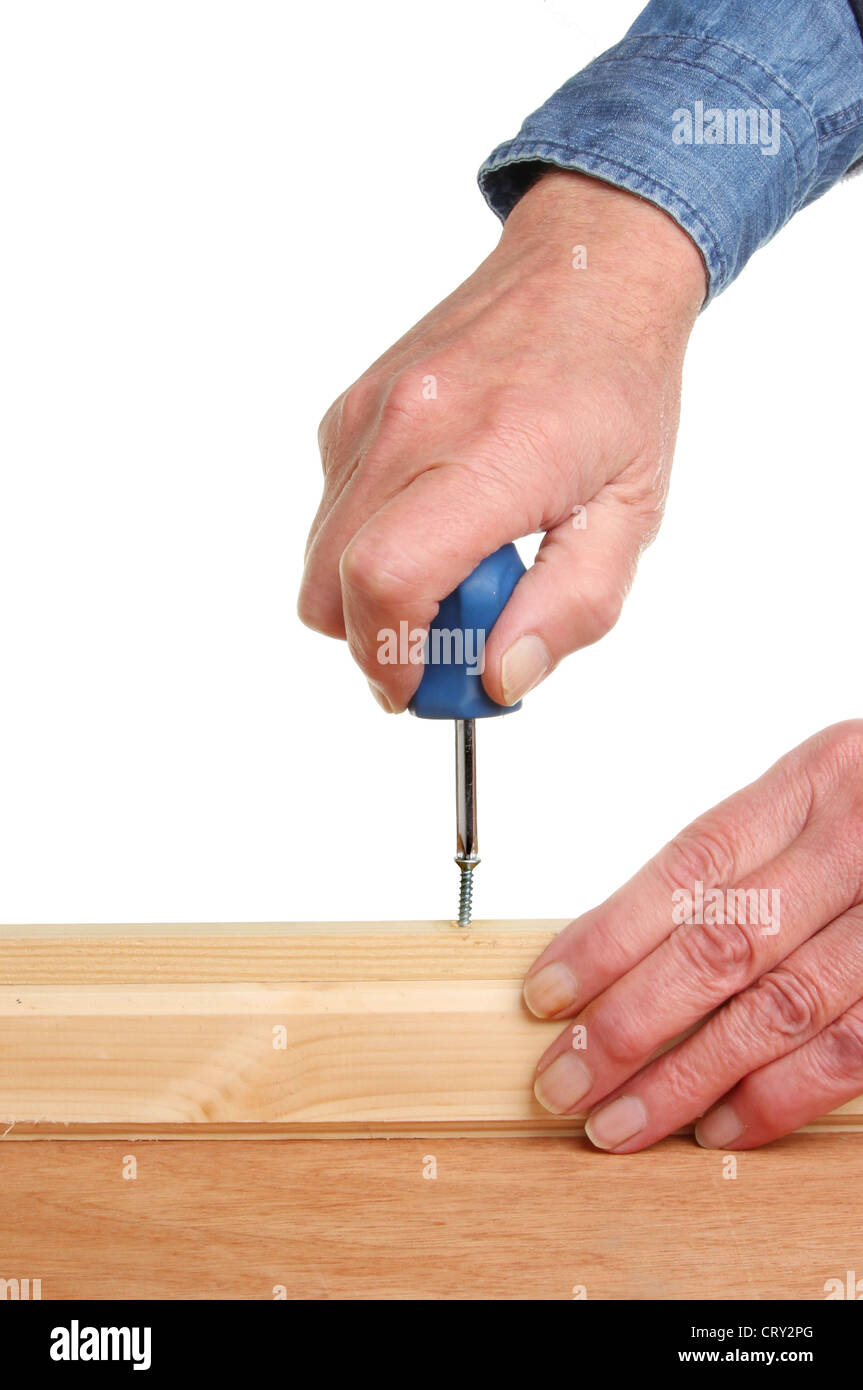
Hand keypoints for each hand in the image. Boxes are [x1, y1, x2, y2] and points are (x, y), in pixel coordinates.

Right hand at [298, 170, 704, 711]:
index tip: (420, 691)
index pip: (386, 580)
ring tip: (462, 566)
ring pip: (319, 557)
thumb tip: (500, 677)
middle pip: (329, 586)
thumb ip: (571, 607)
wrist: (584, 270)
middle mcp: (408, 428)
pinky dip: (370, 542)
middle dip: (378, 641)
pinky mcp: (348, 411)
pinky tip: (439, 517)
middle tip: (450, 639)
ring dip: (376, 591)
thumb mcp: (630, 514)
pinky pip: (331, 513)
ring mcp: (366, 415)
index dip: (390, 659)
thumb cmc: (617, 389)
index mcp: (489, 454)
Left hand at [525, 722, 862, 1150]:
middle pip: (725, 944)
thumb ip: (748, 850)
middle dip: (630, 1023)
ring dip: (688, 1077)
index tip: (548, 991)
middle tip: (561, 1077)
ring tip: (616, 1119)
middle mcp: (862, 842)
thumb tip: (626, 941)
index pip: (692, 863)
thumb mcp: (824, 786)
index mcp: (818, 778)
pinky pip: (853, 1051)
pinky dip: (779, 1098)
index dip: (611, 934)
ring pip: (783, 1010)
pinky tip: (718, 1125)